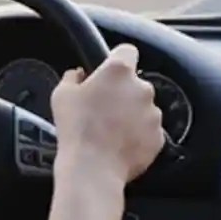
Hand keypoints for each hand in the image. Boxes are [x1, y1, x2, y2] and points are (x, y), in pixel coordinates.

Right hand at [49, 44, 163, 184]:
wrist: (93, 168)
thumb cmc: (76, 129)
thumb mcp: (62, 95)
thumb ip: (73, 77)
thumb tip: (78, 75)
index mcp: (118, 71)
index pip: (127, 51)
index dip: (117, 59)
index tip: (109, 71)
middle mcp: (142, 88)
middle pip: (135, 83)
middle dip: (122, 92)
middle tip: (103, 108)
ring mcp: (153, 113)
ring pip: (143, 108)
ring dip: (131, 114)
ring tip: (110, 130)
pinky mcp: (159, 137)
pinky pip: (149, 131)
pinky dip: (138, 135)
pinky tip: (119, 144)